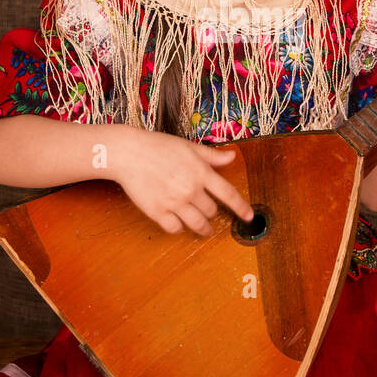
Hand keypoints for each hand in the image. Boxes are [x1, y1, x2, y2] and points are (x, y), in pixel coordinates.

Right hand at [107, 127, 254, 236]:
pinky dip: (179, 228)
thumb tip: (232, 156)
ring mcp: (174, 202)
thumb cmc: (157, 146)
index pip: (228, 194)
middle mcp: (190, 189)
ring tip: (204, 229)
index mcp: (200, 172)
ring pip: (197, 224)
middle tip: (209, 211)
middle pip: (211, 211)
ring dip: (203, 228)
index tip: (248, 217)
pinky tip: (179, 223)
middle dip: (212, 212)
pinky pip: (175, 228)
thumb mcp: (188, 146)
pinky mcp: (158, 212)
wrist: (128, 153)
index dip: (241, 207)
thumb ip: (212, 155)